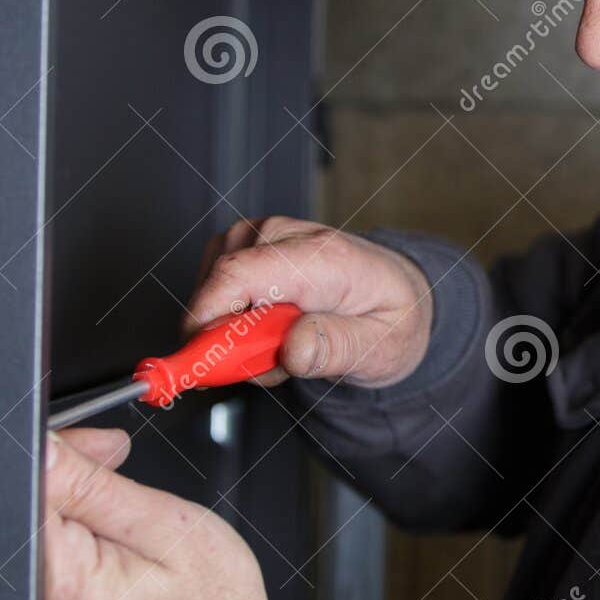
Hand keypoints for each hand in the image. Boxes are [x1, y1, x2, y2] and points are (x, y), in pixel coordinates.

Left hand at [41, 428, 276, 599]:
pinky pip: (48, 561)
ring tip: (125, 502)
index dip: (62, 452)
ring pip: (36, 532)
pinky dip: (76, 535)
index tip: (101, 449)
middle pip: (26, 509)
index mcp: (60, 580)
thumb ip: (93, 484)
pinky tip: (114, 531)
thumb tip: (42, 448)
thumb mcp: (164, 524)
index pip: (27, 486)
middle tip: (116, 461)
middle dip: (66, 469)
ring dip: (74, 500)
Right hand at [186, 215, 432, 387]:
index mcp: (325, 257)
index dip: (207, 321)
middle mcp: (288, 236)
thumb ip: (338, 348)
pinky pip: (214, 290)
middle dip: (232, 341)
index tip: (204, 362)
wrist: (395, 292)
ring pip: (212, 292)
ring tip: (282, 343)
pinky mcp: (245, 245)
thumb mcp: (383, 348)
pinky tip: (269, 327)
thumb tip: (293, 350)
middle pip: (220, 288)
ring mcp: (262, 235)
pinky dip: (233, 319)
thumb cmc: (388, 316)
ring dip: (236, 333)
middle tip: (275, 364)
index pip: (240, 275)